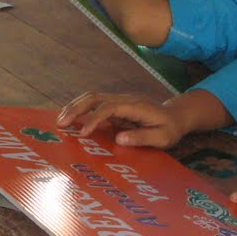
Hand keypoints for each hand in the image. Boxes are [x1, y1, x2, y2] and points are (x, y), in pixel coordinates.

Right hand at [56, 91, 187, 148]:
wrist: (176, 116)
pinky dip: (80, 108)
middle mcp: (125, 99)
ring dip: (74, 107)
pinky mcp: (115, 105)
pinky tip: (70, 118)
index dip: (94, 119)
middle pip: (95, 97)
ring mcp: (119, 100)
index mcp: (136, 107)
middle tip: (60, 124)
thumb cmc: (170, 129)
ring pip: (92, 97)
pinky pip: (94, 103)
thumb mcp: (162, 138)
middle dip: (76, 109)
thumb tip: (119, 138)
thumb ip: (142, 137)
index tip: (83, 134)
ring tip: (60, 121)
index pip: (109, 108)